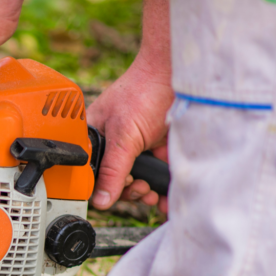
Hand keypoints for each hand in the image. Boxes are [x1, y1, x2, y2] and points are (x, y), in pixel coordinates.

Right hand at [87, 56, 174, 213]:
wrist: (184, 74)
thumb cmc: (146, 90)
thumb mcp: (125, 137)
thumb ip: (113, 171)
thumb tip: (101, 200)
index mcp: (95, 136)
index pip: (91, 172)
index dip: (102, 187)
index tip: (115, 194)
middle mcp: (114, 142)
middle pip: (114, 180)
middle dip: (127, 191)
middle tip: (139, 189)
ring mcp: (137, 145)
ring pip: (136, 179)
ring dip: (143, 192)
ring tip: (151, 192)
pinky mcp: (158, 146)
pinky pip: (156, 173)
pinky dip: (161, 187)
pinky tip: (164, 196)